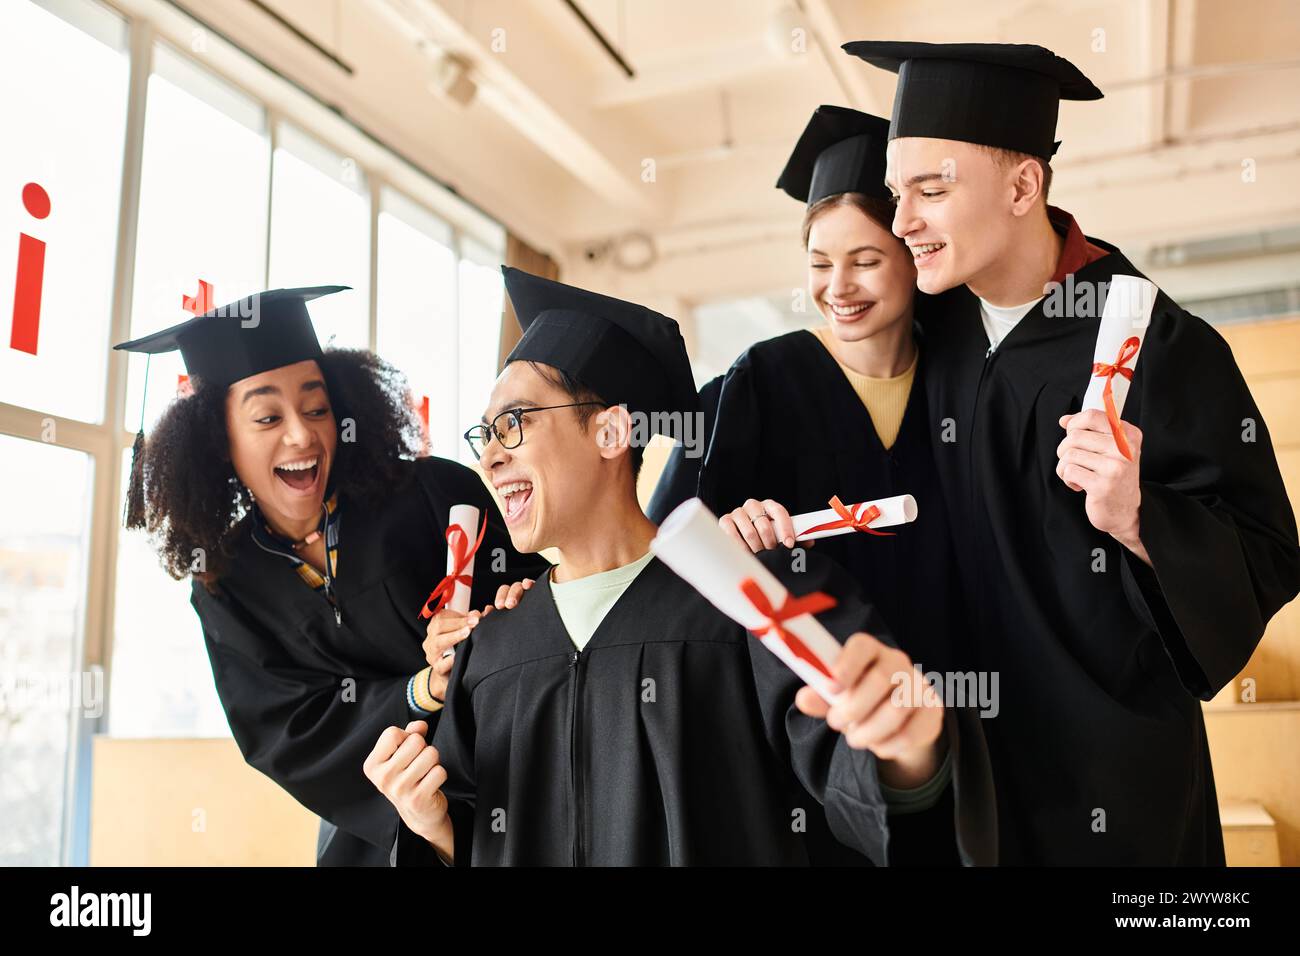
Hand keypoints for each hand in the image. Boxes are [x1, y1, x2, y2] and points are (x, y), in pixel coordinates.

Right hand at [363, 720, 454, 858]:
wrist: (418, 813)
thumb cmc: (408, 778)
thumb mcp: (401, 755)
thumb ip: (410, 734)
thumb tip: (420, 725)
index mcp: (373, 765)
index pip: (392, 733)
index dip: (406, 736)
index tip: (405, 750)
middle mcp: (383, 778)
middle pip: (415, 741)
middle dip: (423, 748)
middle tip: (418, 763)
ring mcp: (400, 789)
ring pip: (431, 753)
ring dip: (433, 761)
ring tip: (425, 773)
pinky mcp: (418, 799)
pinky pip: (440, 771)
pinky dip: (440, 774)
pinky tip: (430, 784)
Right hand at [422, 579, 534, 691]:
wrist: (450, 673)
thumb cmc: (458, 648)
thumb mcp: (464, 631)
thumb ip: (474, 620)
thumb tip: (488, 611)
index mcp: (435, 627)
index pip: (442, 616)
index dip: (459, 615)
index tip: (475, 616)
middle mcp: (431, 639)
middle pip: (438, 626)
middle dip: (458, 623)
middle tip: (475, 622)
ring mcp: (432, 654)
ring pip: (437, 643)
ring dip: (454, 636)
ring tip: (467, 633)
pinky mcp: (437, 668)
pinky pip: (441, 664)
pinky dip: (449, 660)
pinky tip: (458, 656)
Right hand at [719, 498, 799, 551]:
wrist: (740, 534)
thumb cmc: (764, 535)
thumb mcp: (779, 535)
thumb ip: (794, 537)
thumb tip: (809, 541)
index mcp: (769, 506)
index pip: (779, 512)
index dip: (786, 529)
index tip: (789, 544)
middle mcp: (753, 505)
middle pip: (764, 525)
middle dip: (770, 543)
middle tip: (772, 553)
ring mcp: (738, 512)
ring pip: (750, 533)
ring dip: (756, 548)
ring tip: (760, 555)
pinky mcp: (725, 521)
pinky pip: (733, 535)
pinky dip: (741, 547)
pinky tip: (746, 553)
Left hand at [794, 632, 944, 788]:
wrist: (899, 720)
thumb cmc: (862, 700)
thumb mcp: (838, 698)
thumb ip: (821, 697)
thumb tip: (803, 699)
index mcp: (871, 651)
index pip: (862, 645)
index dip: (847, 665)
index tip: (831, 689)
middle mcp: (898, 662)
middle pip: (880, 678)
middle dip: (853, 707)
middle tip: (835, 723)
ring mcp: (919, 685)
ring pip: (896, 708)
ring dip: (869, 730)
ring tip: (854, 739)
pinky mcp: (932, 711)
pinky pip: (910, 732)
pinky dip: (888, 745)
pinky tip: (878, 746)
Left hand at [1056, 411, 1146, 558]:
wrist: (1125, 511)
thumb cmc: (1114, 476)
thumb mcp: (1110, 449)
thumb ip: (1090, 431)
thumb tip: (1065, 420)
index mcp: (1129, 435)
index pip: (1092, 416)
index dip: (1074, 424)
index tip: (1072, 433)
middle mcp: (1125, 449)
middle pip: (1075, 435)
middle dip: (1065, 449)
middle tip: (1075, 461)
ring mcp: (1115, 468)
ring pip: (1069, 453)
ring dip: (1065, 466)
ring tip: (1078, 474)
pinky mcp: (1102, 486)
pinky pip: (1069, 471)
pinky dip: (1067, 478)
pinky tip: (1079, 485)